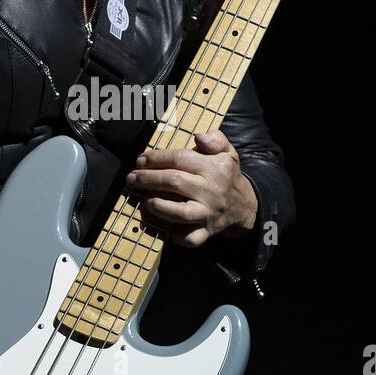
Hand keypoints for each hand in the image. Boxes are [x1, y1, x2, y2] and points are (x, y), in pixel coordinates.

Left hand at [124, 129, 257, 248]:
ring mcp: (209, 213)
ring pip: (180, 212)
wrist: (244, 206)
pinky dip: (176, 236)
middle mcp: (211, 190)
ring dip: (158, 206)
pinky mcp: (207, 232)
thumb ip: (215, 139)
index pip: (179, 159)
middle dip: (147, 179)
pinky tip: (165, 228)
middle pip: (174, 182)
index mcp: (215, 167)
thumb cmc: (226, 176)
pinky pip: (190, 238)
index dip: (156, 158)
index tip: (140, 160)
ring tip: (145, 201)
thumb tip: (199, 136)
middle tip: (131, 179)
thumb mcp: (227, 152)